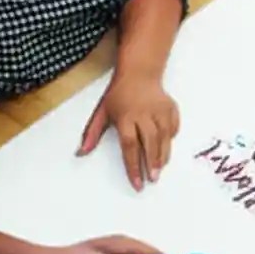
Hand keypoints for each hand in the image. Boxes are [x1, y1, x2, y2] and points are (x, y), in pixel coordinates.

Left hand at [78, 73, 180, 191]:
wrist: (139, 71)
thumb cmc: (119, 93)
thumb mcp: (102, 111)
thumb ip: (92, 133)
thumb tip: (81, 152)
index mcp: (125, 116)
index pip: (130, 146)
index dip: (133, 166)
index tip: (137, 182)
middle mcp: (143, 113)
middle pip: (149, 143)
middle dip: (151, 163)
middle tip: (152, 179)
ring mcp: (159, 110)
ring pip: (164, 138)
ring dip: (162, 156)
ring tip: (159, 170)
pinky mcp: (170, 108)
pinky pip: (173, 128)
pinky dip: (170, 140)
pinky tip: (166, 149)